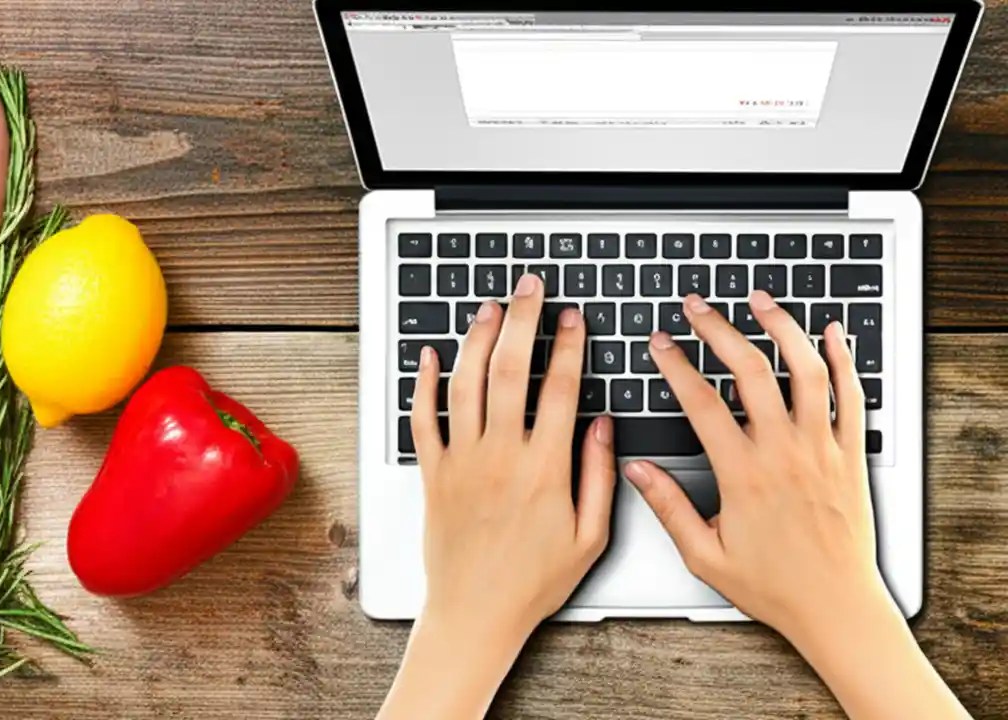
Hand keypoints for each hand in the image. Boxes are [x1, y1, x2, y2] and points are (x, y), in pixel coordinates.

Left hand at [376, 273, 615, 719]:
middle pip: (508, 370)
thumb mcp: (590, 537)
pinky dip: (425, 383)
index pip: (559, 389)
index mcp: (544, 470)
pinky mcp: (433, 474)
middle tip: (529, 289)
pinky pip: (423, 419)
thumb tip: (602, 423)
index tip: (573, 318)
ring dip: (476, 338)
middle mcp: (499, 457)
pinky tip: (432, 355)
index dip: (568, 345)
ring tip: (489, 308)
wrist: (475, 613)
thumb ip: (598, 475)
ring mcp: (461, 463)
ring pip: (464, 384)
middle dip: (521, 320)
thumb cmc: (533, 582)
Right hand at [626, 289, 971, 719]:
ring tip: (760, 300)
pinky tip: (833, 333)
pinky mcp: (851, 454)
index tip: (660, 343)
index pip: (701, 401)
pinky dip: (843, 359)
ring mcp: (821, 449)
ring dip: (781, 327)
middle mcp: (783, 452)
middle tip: (697, 306)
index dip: (676, 365)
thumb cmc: (774, 586)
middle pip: (749, 371)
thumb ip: (667, 506)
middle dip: (718, 329)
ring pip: (804, 370)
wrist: (836, 606)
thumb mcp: (704, 555)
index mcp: (742, 474)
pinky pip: (851, 396)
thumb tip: (635, 469)